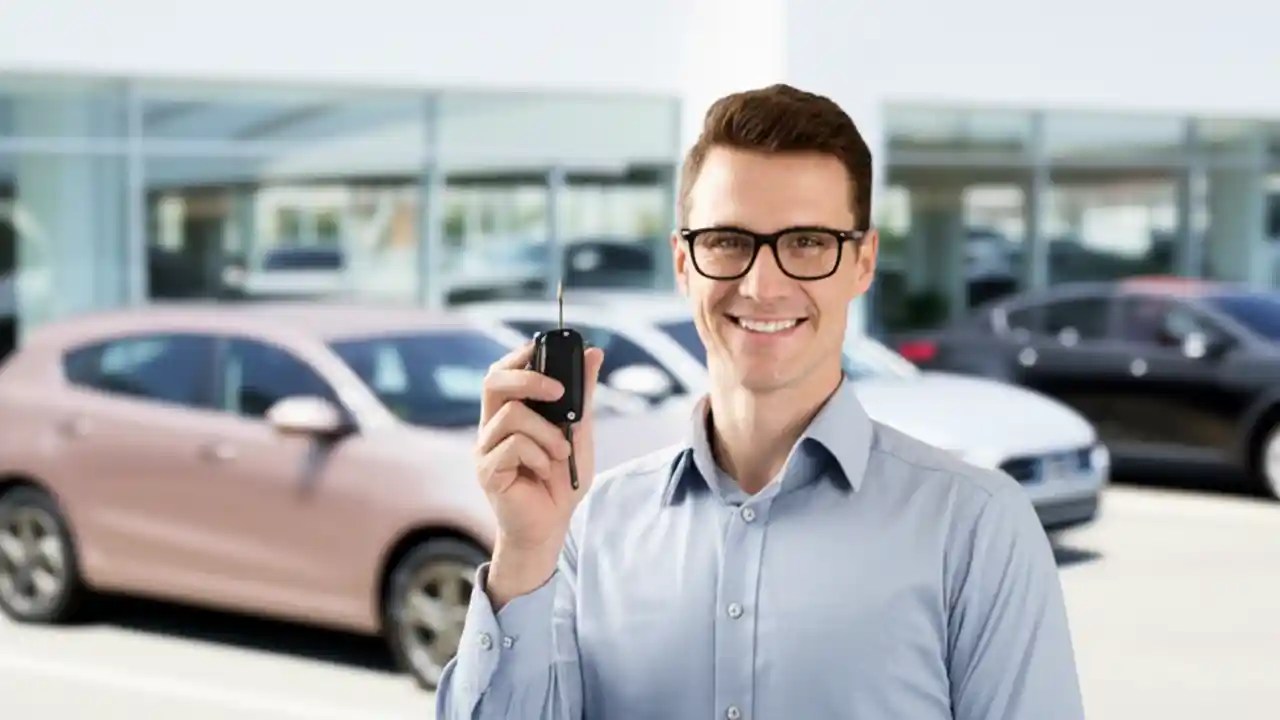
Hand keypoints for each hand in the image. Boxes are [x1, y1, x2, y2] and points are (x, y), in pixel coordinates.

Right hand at [474, 340, 604, 604]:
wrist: (551, 527)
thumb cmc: (561, 482)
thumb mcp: (579, 432)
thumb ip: (582, 396)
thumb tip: (593, 354)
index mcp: (510, 413)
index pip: (502, 371)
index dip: (520, 355)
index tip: (546, 348)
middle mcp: (491, 426)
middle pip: (493, 381)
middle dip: (530, 378)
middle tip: (559, 391)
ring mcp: (485, 448)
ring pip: (512, 415)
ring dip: (547, 432)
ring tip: (561, 452)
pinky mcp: (487, 471)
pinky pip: (513, 446)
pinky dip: (539, 455)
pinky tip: (545, 470)